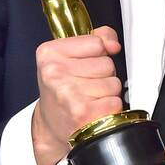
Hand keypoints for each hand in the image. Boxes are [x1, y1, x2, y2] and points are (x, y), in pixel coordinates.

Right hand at [32, 26, 122, 164]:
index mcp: (49, 53)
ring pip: (114, 83)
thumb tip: (113, 44)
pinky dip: (110, 108)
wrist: (51, 124)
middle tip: (85, 85)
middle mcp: (55, 72)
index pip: (97, 43)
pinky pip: (115, 102)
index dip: (97, 54)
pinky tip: (94, 110)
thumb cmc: (61, 90)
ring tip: (89, 98)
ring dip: (107, 92)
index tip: (84, 65)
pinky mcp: (82, 113)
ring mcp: (68, 93)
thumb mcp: (68, 57)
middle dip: (103, 75)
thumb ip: (95, 39)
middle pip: (107, 64)